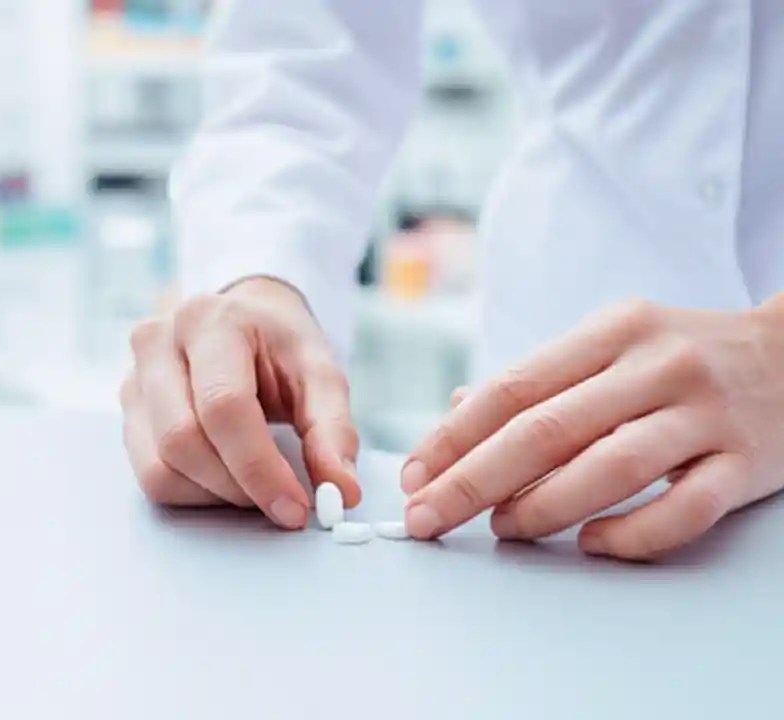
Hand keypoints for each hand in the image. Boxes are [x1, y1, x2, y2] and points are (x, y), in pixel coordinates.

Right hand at [120, 277, 359, 528]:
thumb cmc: (278, 346)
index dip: (259, 468)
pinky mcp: (126, 411)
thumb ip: (332, 430)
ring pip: (159, 467)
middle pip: (183, 440)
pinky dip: (192, 492)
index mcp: (209, 321)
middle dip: (238, 486)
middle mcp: (157, 343)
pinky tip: (224, 475)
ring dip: (214, 494)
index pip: (223, 407)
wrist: (239, 320)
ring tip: (252, 482)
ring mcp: (133, 378)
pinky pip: (149, 475)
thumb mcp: (319, 372)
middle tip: (280, 500)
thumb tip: (341, 492)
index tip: (295, 508)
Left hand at [401, 297, 783, 559]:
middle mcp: (656, 367)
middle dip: (472, 479)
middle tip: (427, 517)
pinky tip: (591, 544)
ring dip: (542, 507)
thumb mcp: (615, 344)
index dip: (453, 436)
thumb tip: (455, 413)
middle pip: (545, 429)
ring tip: (502, 528)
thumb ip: (541, 380)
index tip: (413, 475)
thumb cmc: (687, 356)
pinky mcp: (746, 463)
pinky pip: (684, 509)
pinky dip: (631, 534)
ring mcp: (704, 415)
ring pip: (609, 467)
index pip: (513, 388)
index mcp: (613, 331)